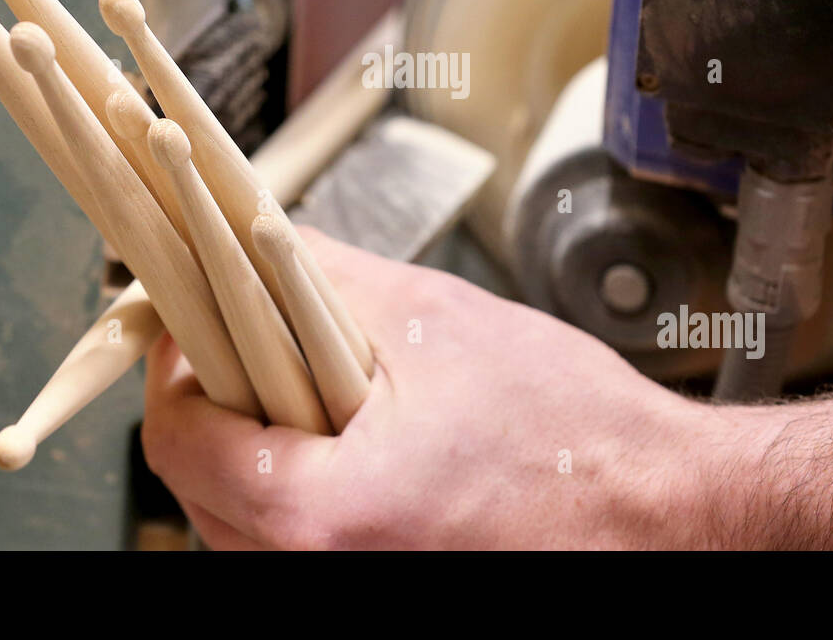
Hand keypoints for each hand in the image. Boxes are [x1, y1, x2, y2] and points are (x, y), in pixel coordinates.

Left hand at [141, 228, 737, 549]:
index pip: (178, 441)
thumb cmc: (578, 437)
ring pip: (241, 529)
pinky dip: (297, 492)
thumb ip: (325, 276)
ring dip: (252, 454)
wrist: (663, 512)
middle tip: (236, 348)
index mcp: (326, 515)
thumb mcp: (438, 321)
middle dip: (209, 409)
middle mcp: (321, 578)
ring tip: (299, 391)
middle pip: (199, 492)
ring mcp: (351, 594)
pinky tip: (340, 440)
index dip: (169, 366)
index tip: (179, 324)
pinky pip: (296, 550)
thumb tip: (258, 239)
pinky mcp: (382, 590)